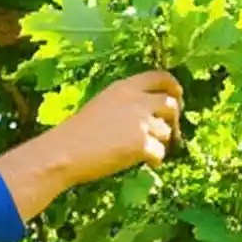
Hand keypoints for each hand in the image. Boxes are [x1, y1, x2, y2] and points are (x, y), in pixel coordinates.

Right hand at [47, 70, 183, 186]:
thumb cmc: (77, 133)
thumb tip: (151, 114)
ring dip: (159, 142)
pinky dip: (154, 161)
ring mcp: (141, 122)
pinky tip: (142, 164)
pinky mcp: (142, 145)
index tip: (177, 98)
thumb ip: (127, 103)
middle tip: (168, 133)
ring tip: (141, 151)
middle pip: (171, 105)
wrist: (64, 152)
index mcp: (124, 87)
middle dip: (173, 120)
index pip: (161, 77)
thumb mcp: (102, 104)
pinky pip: (160, 154)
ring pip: (166, 132)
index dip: (173, 87)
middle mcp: (136, 101)